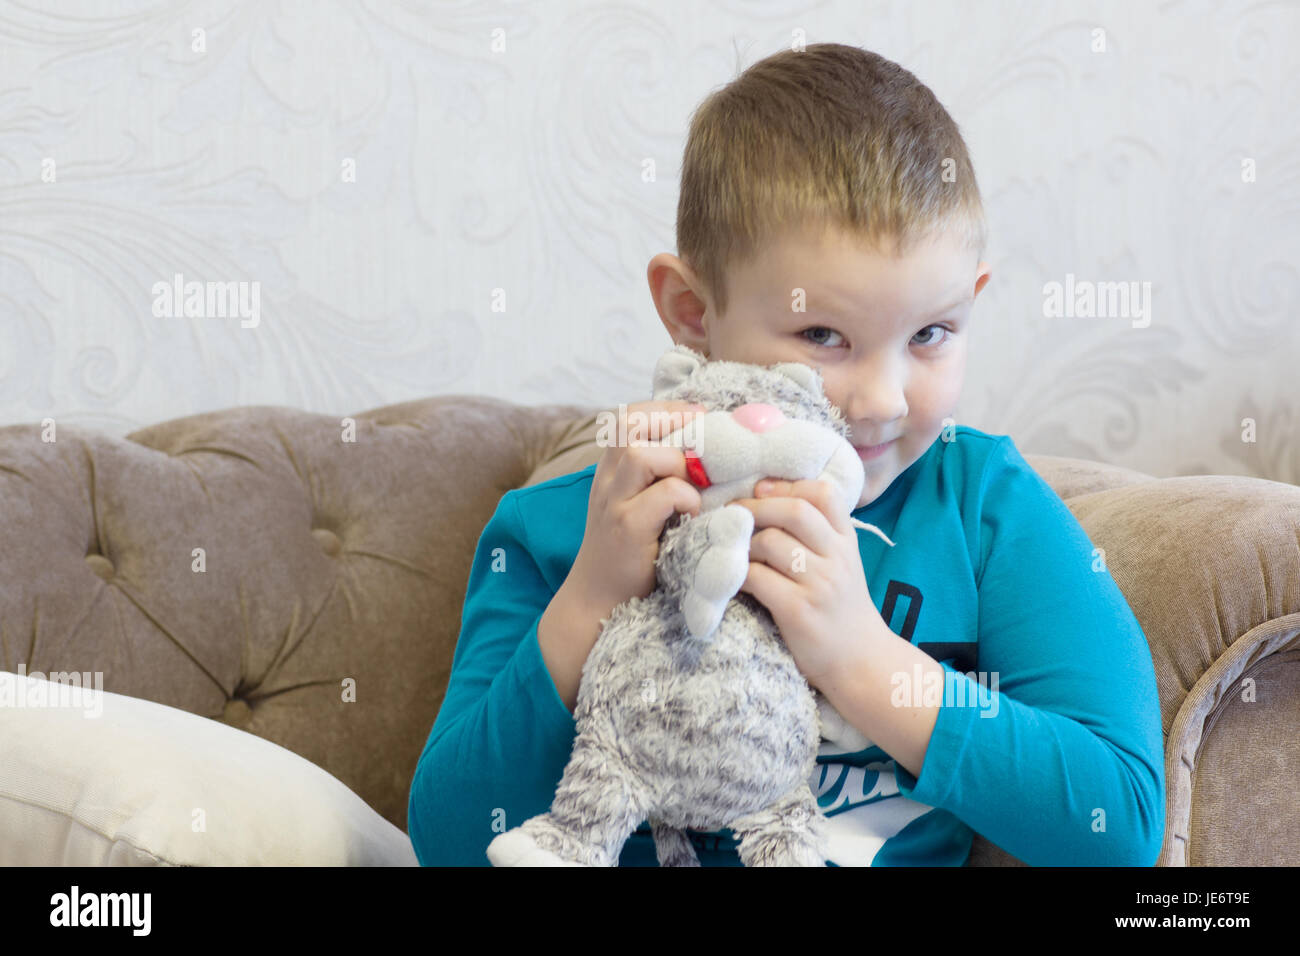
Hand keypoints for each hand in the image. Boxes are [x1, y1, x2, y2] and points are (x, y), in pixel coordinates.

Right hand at [565, 399, 706, 617]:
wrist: (598, 600)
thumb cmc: (631, 553)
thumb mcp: (638, 506)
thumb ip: (659, 478)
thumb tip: (708, 451)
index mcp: (611, 470)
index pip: (627, 415)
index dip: (665, 410)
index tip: (697, 418)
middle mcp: (607, 480)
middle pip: (629, 424)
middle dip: (672, 424)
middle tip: (702, 446)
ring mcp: (614, 503)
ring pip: (642, 456)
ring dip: (679, 465)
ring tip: (696, 486)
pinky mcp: (627, 529)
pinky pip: (665, 494)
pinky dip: (688, 499)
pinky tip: (693, 516)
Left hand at [729, 477, 883, 688]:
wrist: (861, 662)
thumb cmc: (841, 609)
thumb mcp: (843, 564)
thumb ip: (819, 533)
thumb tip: (764, 496)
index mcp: (846, 541)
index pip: (824, 494)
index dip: (787, 486)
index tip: (760, 490)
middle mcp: (837, 558)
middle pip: (794, 511)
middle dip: (755, 508)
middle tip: (732, 515)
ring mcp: (819, 584)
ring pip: (770, 542)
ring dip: (743, 544)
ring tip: (733, 552)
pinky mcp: (798, 610)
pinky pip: (757, 578)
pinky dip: (737, 574)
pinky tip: (733, 579)